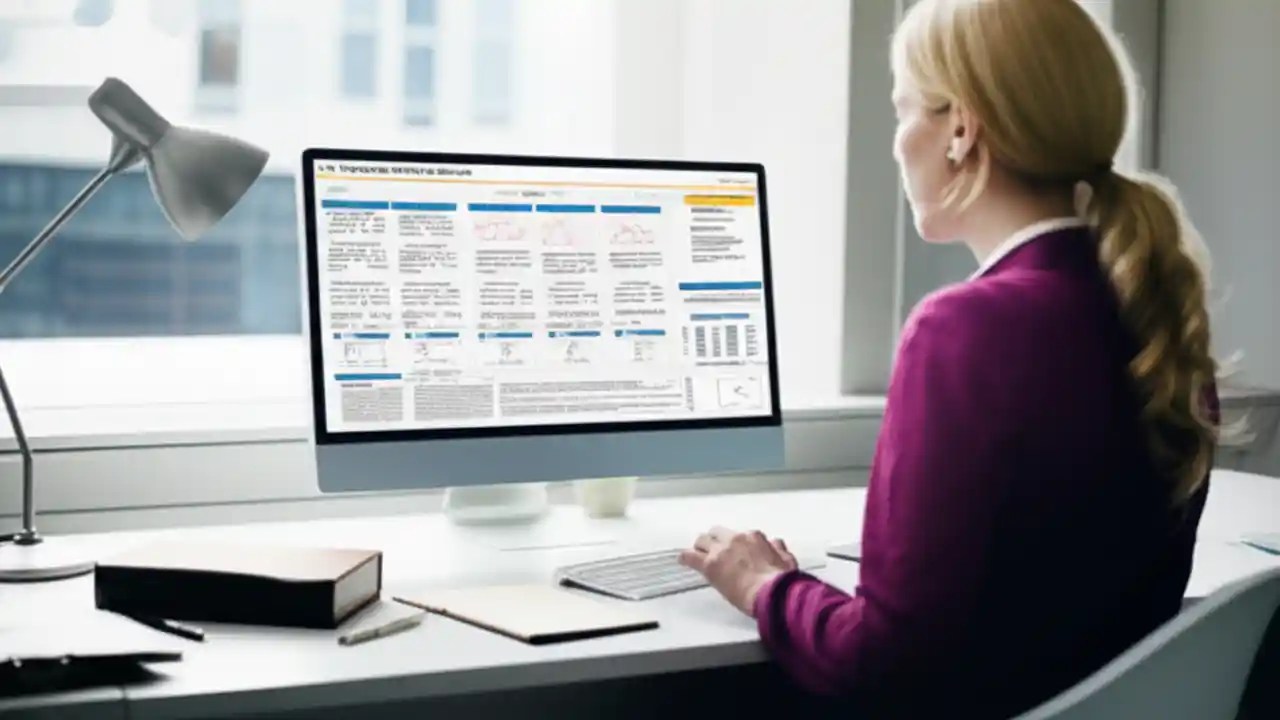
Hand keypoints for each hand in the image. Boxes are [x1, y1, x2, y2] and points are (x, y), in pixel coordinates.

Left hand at [679, 526, 798, 615]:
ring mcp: (721, 551)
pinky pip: (691, 556)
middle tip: (713, 550)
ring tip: (698, 554)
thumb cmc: (782, 580)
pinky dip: (686, 558)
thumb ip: (779, 550)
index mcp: (754, 538)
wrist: (772, 593)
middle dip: (714, 540)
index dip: (736, 545)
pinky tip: (683, 560)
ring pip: (702, 540)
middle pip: (717, 533)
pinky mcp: (710, 565)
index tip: (735, 552)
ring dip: (701, 547)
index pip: (740, 536)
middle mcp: (735, 539)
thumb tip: (776, 543)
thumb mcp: (787, 560)